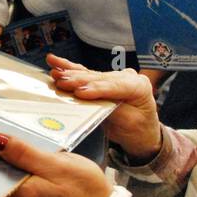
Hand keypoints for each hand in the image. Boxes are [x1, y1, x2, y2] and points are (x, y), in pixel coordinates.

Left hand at [0, 132, 111, 196]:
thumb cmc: (82, 186)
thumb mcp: (54, 165)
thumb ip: (23, 153)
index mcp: (15, 195)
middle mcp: (13, 195)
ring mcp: (21, 189)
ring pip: (5, 163)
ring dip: (6, 146)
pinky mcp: (29, 182)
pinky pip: (17, 163)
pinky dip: (19, 151)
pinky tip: (18, 135)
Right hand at [46, 54, 161, 160]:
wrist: (141, 133)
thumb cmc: (139, 129)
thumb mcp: (130, 123)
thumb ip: (114, 110)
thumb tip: (94, 104)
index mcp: (139, 86)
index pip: (115, 86)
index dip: (97, 89)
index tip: (80, 92)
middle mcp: (127, 77)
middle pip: (99, 78)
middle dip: (79, 80)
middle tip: (62, 82)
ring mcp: (114, 77)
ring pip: (90, 74)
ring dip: (70, 73)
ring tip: (55, 72)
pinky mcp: (102, 81)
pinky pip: (84, 74)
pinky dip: (69, 69)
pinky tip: (56, 62)